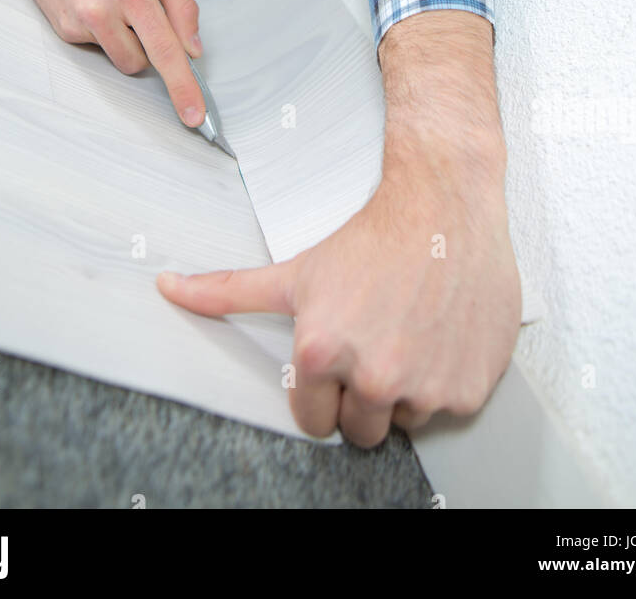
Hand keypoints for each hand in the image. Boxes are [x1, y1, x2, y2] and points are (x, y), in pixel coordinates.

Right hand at [0, 0, 206, 126]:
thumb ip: (182, 4)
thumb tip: (193, 49)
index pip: (165, 49)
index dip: (183, 86)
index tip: (195, 115)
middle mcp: (102, 8)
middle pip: (142, 62)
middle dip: (150, 46)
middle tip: (141, 9)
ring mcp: (77, 21)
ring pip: (120, 59)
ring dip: (126, 40)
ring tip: (114, 0)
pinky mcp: (61, 28)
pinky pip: (96, 46)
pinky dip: (102, 29)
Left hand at [156, 149, 521, 446]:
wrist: (445, 205)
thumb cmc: (375, 236)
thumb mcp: (296, 272)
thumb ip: (227, 291)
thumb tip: (167, 287)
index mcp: (321, 353)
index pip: (313, 422)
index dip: (323, 393)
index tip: (338, 362)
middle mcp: (373, 376)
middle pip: (359, 430)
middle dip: (363, 396)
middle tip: (374, 344)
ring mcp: (426, 386)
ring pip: (407, 419)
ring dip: (407, 388)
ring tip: (408, 331)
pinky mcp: (469, 387)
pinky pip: (450, 407)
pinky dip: (448, 378)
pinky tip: (439, 334)